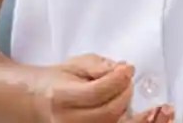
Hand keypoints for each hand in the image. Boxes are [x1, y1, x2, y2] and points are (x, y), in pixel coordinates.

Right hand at [30, 54, 145, 122]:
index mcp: (60, 95)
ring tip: (127, 92)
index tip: (127, 69)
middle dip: (125, 93)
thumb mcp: (75, 65)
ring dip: (127, 108)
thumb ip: (98, 65)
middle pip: (108, 112)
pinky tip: (142, 114)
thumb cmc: (58, 82)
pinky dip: (128, 121)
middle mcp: (68, 119)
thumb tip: (122, 69)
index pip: (96, 92)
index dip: (117, 79)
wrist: (41, 101)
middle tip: (128, 80)